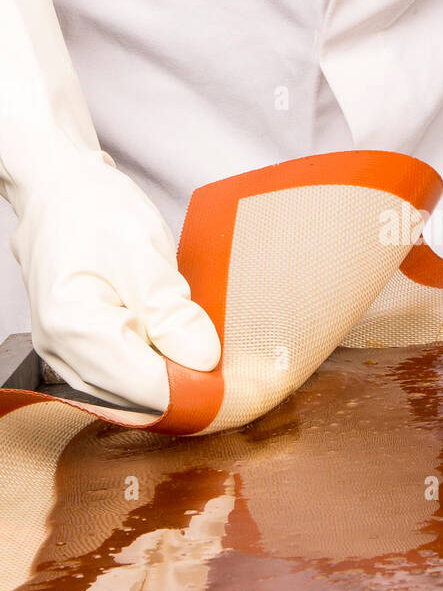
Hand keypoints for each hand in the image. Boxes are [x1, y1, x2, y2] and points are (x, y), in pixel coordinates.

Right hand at [11, 151, 220, 409]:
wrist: (59, 190)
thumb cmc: (94, 210)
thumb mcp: (143, 254)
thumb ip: (170, 312)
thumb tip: (201, 359)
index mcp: (73, 326)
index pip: (146, 389)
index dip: (195, 390)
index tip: (234, 381)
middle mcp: (61, 351)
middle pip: (137, 400)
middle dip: (185, 389)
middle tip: (227, 367)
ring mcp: (65, 354)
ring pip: (130, 395)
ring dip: (170, 381)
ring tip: (203, 351)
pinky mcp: (77, 351)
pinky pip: (121, 378)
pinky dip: (153, 368)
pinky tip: (175, 348)